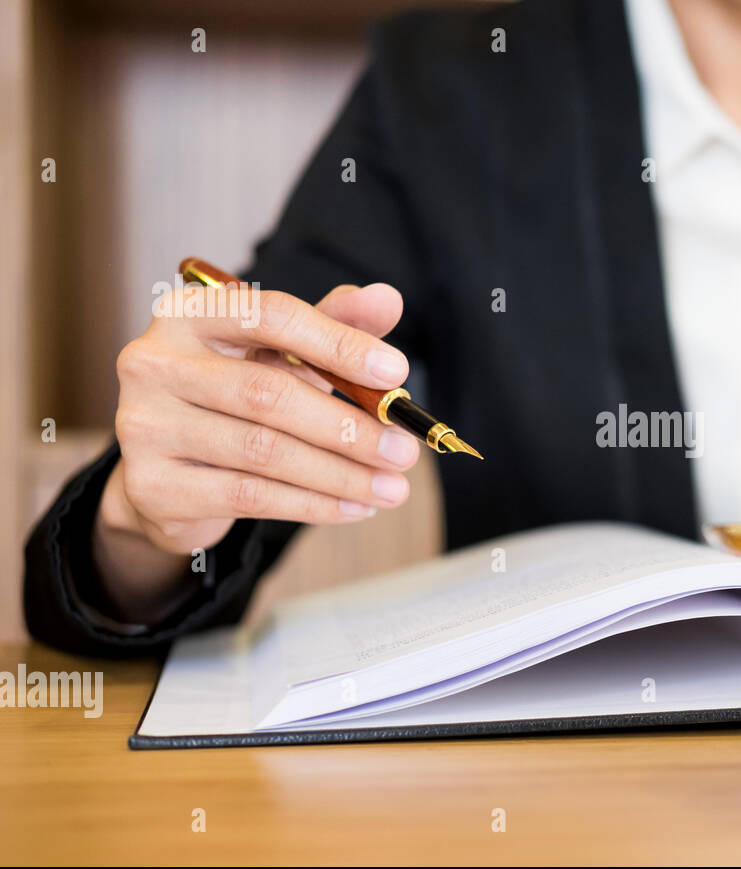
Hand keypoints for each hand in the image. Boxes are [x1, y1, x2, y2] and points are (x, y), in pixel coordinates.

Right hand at [93, 281, 423, 617]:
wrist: (168, 472)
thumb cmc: (236, 397)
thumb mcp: (284, 354)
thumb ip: (334, 324)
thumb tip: (388, 298)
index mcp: (188, 313)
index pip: (270, 316)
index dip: (338, 343)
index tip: (397, 373)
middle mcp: (155, 362)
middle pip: (269, 394)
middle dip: (349, 427)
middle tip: (405, 452)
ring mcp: (145, 425)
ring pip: (265, 452)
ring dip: (342, 474)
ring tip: (392, 488)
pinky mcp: (153, 485)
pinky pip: (250, 496)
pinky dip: (313, 504)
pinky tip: (355, 508)